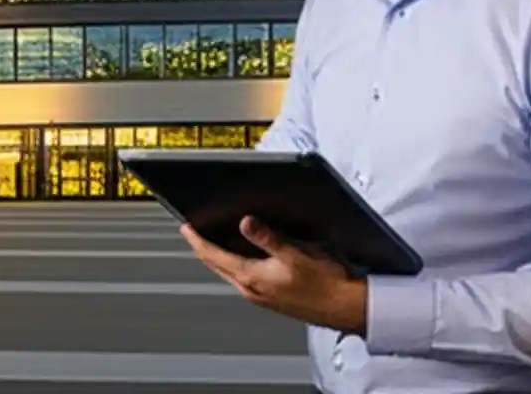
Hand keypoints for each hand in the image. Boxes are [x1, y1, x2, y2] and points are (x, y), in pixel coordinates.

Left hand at [180, 216, 366, 335]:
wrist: (344, 307)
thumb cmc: (324, 283)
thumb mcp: (294, 252)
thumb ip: (266, 237)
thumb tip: (244, 222)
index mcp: (252, 277)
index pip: (213, 256)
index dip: (196, 239)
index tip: (186, 227)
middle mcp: (251, 289)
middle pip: (217, 265)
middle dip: (204, 247)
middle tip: (195, 231)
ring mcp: (261, 295)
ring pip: (230, 271)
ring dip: (220, 255)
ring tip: (215, 237)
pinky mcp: (271, 297)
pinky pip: (244, 276)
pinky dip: (236, 263)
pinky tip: (245, 253)